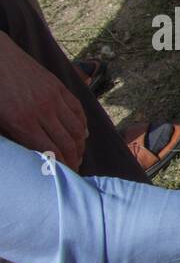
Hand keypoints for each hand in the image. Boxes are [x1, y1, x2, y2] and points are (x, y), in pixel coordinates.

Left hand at [0, 31, 86, 168]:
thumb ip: (14, 136)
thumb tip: (32, 154)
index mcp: (22, 122)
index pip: (50, 152)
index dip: (61, 166)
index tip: (64, 175)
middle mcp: (42, 112)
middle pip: (68, 143)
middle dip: (74, 160)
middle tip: (75, 169)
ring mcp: (53, 99)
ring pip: (77, 129)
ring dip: (81, 145)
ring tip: (79, 154)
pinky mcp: (59, 88)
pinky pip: (78, 111)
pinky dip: (83, 125)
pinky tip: (82, 134)